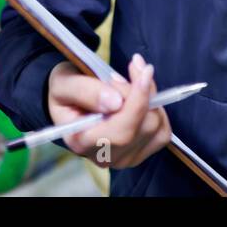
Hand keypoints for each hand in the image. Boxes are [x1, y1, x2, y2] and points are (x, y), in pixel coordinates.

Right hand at [46, 52, 170, 169]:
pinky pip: (162, 132)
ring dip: (149, 97)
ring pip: (156, 126)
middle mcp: (105, 157)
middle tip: (132, 68)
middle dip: (142, 92)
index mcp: (82, 142)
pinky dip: (157, 109)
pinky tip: (141, 96)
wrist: (68, 102)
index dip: (138, 101)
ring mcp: (124, 158)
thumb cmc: (65, 91)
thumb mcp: (64, 83)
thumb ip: (86, 91)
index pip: (121, 131)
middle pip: (144, 127)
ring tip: (129, 81)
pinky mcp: (139, 153)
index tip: (144, 71)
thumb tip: (116, 103)